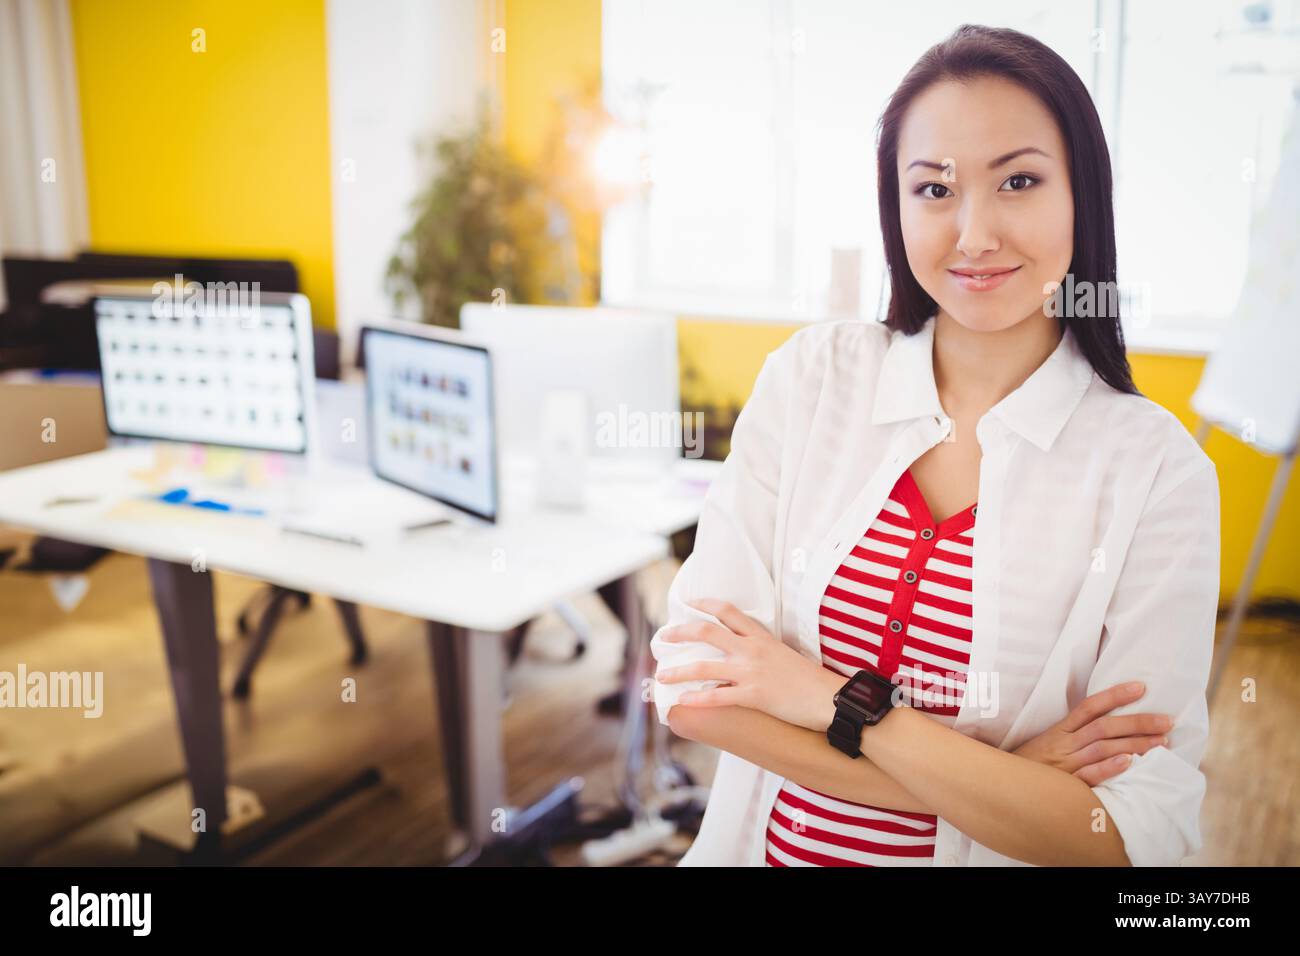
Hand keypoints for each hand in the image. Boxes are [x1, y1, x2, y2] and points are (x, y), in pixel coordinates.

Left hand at [655, 598, 844, 731]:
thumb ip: (760, 648)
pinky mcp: (754, 696)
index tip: (688, 603)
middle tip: (663, 637)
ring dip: (679, 671)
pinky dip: (697, 698)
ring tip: (662, 675)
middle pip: (707, 632)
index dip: (704, 604)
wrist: (829, 697)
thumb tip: (740, 651)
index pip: (727, 611)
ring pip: (704, 666)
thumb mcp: (783, 653)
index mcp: (760, 636)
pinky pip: (718, 696)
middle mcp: (752, 649)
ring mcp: (751, 672)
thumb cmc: (809, 678)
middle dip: (680, 633)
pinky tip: (683, 700)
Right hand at [1013, 681, 1173, 784]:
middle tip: (1167, 721)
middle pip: (1104, 726)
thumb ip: (1074, 735)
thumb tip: (1107, 725)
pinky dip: (1108, 768)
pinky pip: (1088, 775)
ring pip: (1102, 748)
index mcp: (1060, 730)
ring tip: (1162, 742)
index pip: (1090, 706)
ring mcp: (1065, 763)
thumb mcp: (1049, 743)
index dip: (1115, 695)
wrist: (1006, 786)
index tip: (1142, 688)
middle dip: (1137, 722)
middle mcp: (1064, 743)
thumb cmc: (1032, 765)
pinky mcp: (1065, 784)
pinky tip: (1129, 764)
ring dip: (1134, 744)